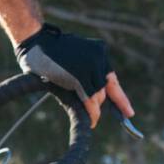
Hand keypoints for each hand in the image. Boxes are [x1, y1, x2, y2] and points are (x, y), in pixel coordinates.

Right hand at [15, 23, 134, 127]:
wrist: (34, 41)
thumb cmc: (48, 51)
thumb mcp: (74, 58)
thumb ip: (86, 71)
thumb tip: (94, 98)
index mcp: (99, 51)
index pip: (111, 79)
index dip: (120, 98)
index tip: (129, 112)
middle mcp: (98, 57)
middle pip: (106, 89)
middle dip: (102, 105)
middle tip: (97, 118)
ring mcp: (90, 66)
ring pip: (99, 96)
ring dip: (94, 109)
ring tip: (92, 119)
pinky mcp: (79, 77)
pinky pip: (90, 100)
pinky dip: (92, 113)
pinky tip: (92, 122)